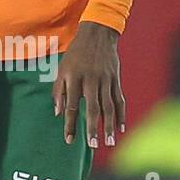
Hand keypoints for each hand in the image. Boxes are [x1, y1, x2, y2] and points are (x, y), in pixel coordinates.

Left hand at [52, 21, 124, 147]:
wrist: (97, 34)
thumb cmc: (76, 54)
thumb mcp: (62, 69)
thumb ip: (58, 92)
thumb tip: (58, 113)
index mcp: (75, 78)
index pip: (72, 106)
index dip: (70, 124)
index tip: (69, 140)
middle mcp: (91, 80)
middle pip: (93, 108)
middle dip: (93, 128)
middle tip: (93, 145)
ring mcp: (106, 80)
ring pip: (109, 106)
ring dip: (109, 125)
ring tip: (109, 142)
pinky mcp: (116, 79)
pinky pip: (119, 99)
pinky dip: (121, 114)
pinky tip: (121, 128)